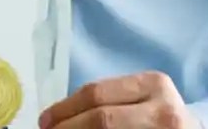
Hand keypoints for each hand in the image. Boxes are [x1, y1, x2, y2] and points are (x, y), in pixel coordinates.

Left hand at [40, 71, 200, 127]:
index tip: (44, 121)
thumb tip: (54, 119)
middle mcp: (163, 110)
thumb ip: (106, 101)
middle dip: (67, 128)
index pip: (96, 94)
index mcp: (153, 84)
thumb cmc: (159, 116)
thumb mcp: (140, 98)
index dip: (64, 109)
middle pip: (101, 119)